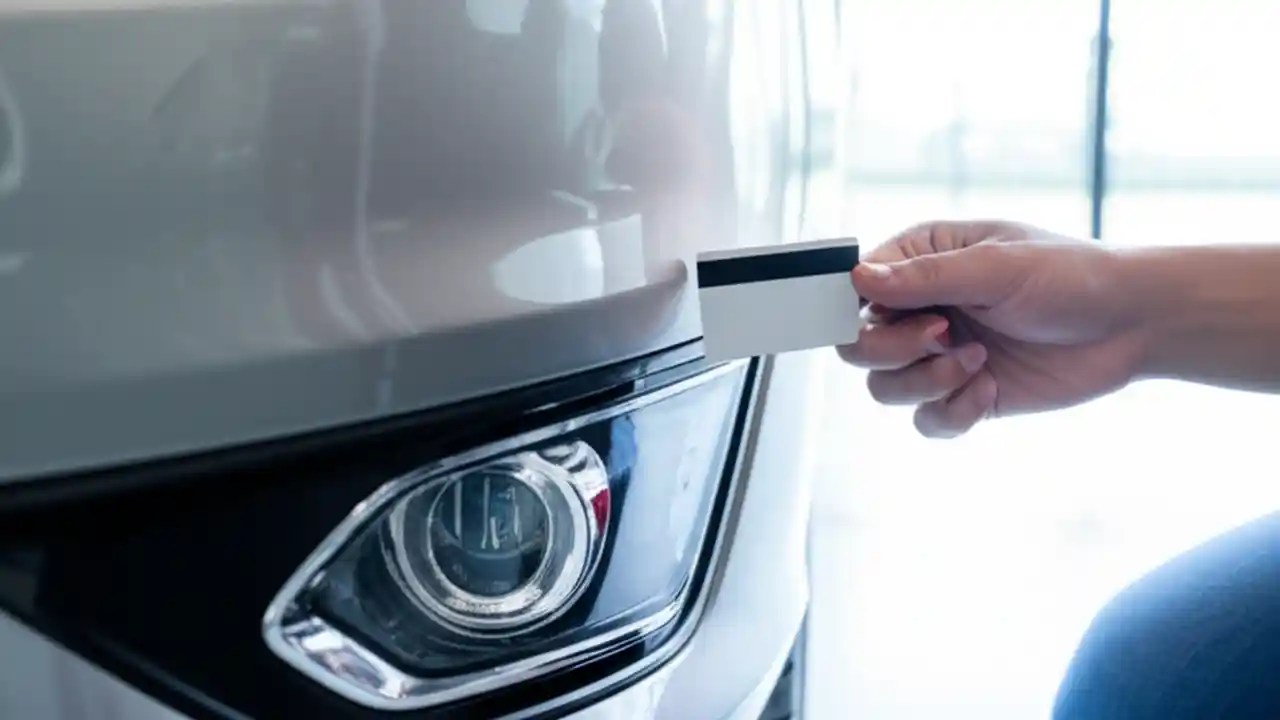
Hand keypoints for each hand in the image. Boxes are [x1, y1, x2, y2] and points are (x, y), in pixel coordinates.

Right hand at [838, 220, 1147, 437]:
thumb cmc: (1071, 277)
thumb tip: (857, 279)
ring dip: (927, 382)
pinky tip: (990, 390)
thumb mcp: (998, 267)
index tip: (905, 315)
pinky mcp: (963, 394)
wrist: (1131, 325)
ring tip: (977, 363)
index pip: (854, 291)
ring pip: (884, 388)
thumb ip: (924, 277)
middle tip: (945, 335)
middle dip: (896, 351)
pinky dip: (953, 412)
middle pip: (858, 346)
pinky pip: (926, 420)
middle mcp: (921, 308)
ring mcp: (939, 354)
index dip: (862, 311)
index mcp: (920, 261)